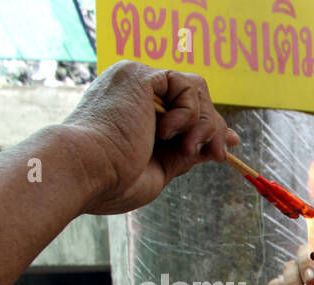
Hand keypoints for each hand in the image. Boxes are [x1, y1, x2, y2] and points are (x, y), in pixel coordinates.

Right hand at [63, 61, 238, 215]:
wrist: (86, 171)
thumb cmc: (113, 179)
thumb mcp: (161, 167)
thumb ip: (186, 152)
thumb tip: (221, 143)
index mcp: (133, 110)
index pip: (183, 108)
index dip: (210, 125)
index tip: (227, 146)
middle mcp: (133, 90)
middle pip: (195, 98)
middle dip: (214, 129)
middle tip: (215, 155)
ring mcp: (135, 79)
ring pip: (196, 91)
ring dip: (204, 124)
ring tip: (186, 147)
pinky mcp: (141, 76)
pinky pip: (188, 86)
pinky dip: (189, 114)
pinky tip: (166, 133)